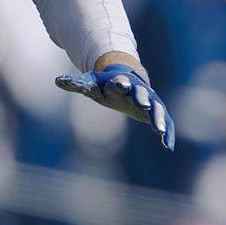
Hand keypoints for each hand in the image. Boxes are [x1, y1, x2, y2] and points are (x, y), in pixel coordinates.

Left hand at [56, 62, 175, 149]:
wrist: (125, 78)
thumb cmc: (104, 85)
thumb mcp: (90, 84)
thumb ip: (76, 85)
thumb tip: (58, 81)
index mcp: (119, 83)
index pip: (119, 82)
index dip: (120, 84)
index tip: (121, 84)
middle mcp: (138, 90)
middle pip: (141, 93)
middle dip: (142, 99)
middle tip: (145, 106)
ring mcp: (150, 100)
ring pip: (157, 109)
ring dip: (159, 119)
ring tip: (160, 132)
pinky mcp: (157, 111)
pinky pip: (166, 122)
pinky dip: (167, 133)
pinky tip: (167, 146)